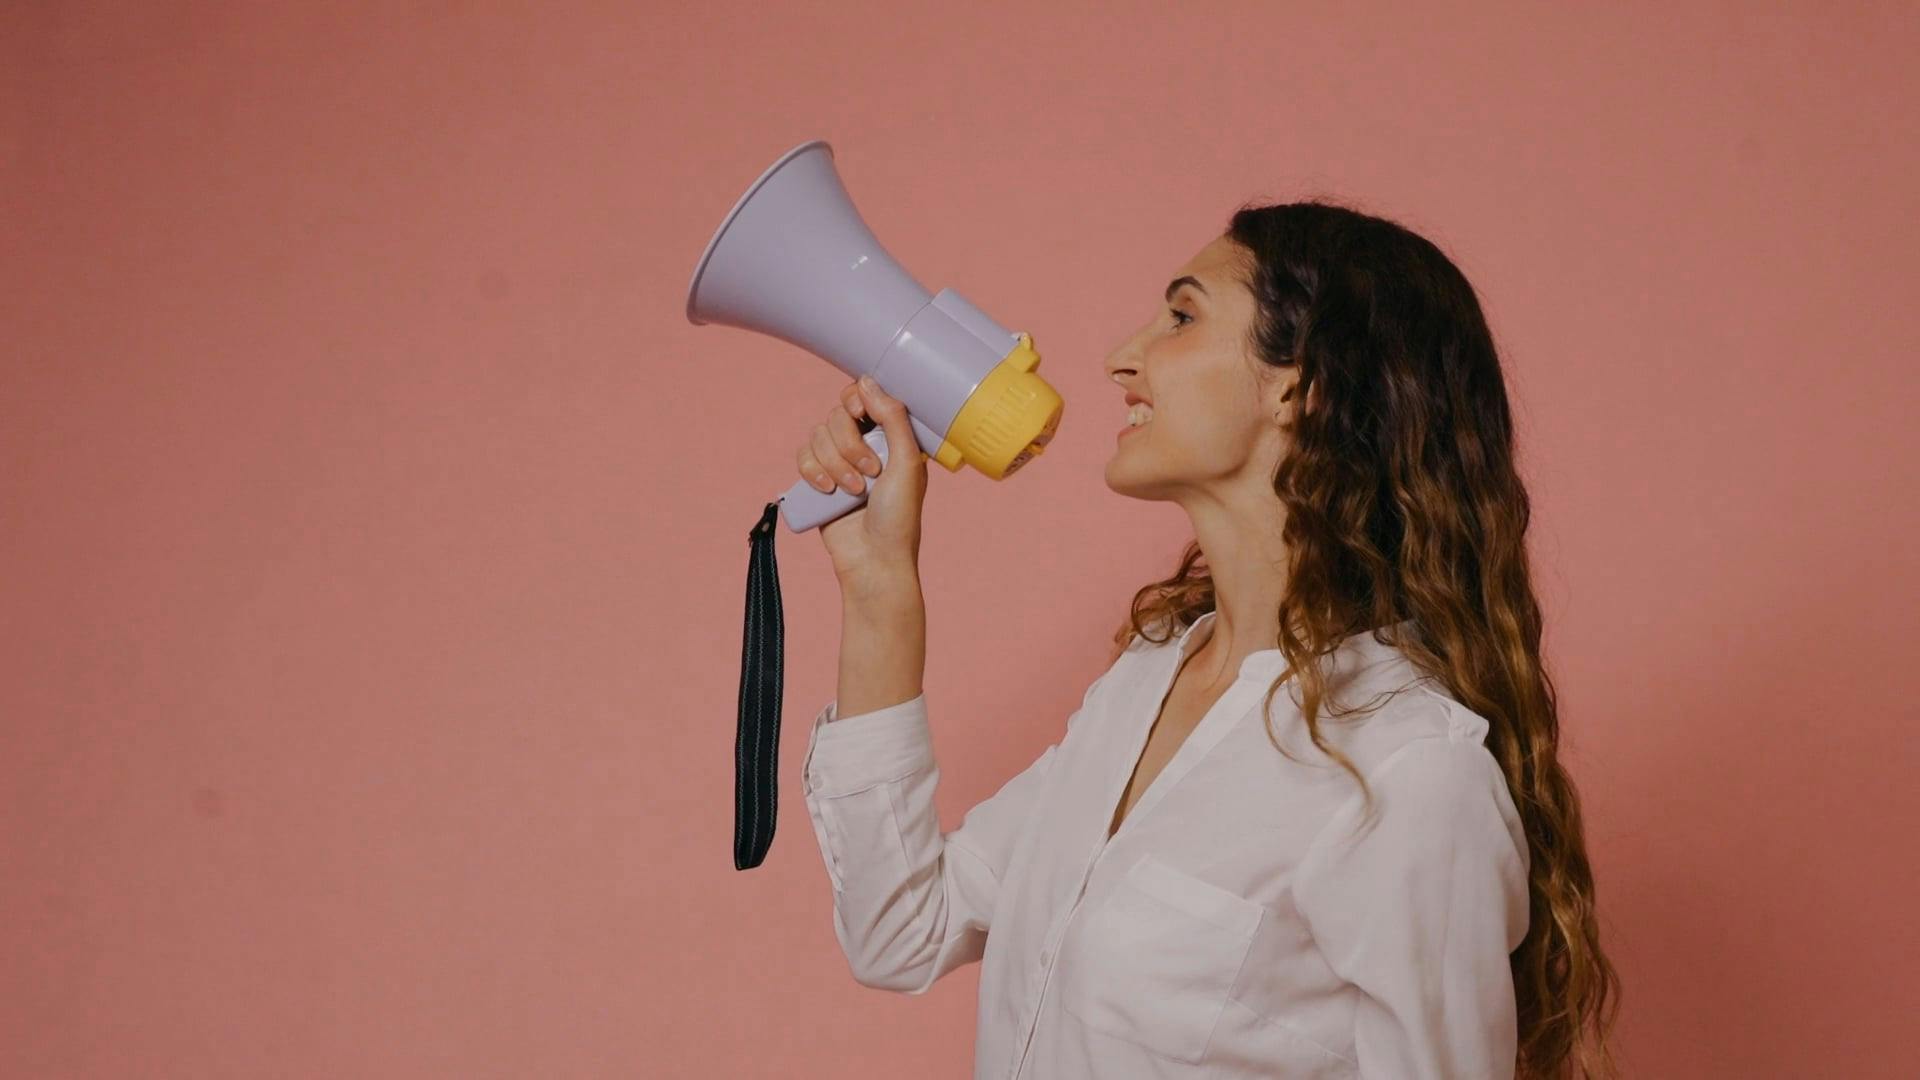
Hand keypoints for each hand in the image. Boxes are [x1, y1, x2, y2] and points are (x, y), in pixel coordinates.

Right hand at [797, 375, 927, 582]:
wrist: (873, 561)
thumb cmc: (899, 517)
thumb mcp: (907, 463)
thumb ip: (892, 417)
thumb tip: (866, 380)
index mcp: (890, 436)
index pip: (863, 396)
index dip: (857, 402)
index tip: (862, 417)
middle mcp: (864, 444)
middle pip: (836, 415)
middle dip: (849, 445)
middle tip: (870, 472)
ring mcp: (839, 461)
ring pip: (818, 435)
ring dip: (834, 463)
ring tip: (853, 491)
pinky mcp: (819, 479)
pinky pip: (802, 456)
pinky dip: (813, 472)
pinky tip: (828, 492)